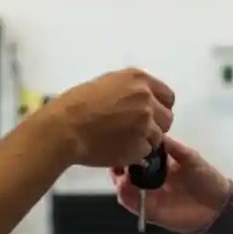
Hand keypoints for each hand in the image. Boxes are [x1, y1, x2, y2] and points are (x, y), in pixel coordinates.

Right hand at [42, 67, 174, 167]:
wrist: (65, 128)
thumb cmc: (76, 105)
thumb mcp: (106, 84)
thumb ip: (129, 90)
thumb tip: (139, 100)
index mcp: (139, 79)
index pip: (167, 96)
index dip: (159, 107)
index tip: (150, 115)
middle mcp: (147, 98)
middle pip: (167, 117)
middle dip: (155, 126)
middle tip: (136, 131)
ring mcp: (146, 122)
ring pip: (158, 137)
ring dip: (144, 141)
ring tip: (122, 141)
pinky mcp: (141, 145)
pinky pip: (146, 152)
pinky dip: (135, 154)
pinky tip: (117, 149)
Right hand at [112, 135, 231, 233]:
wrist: (217, 206)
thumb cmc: (206, 178)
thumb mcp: (190, 157)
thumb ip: (172, 146)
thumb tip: (153, 130)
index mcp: (159, 163)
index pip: (136, 154)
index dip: (127, 148)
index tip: (121, 140)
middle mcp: (150, 178)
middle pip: (125, 170)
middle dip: (117, 163)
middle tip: (116, 157)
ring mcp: (148, 194)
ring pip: (124, 186)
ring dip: (118, 179)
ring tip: (119, 171)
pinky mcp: (149, 210)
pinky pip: (131, 203)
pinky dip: (124, 194)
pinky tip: (123, 184)